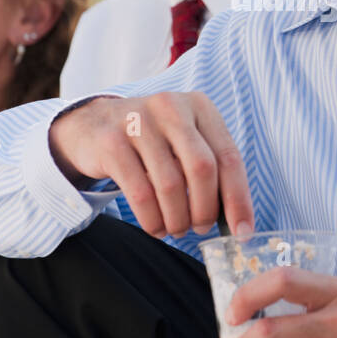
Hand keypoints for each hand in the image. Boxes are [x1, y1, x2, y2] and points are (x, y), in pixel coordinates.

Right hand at [48, 92, 252, 238]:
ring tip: (176, 229)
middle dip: (205, 209)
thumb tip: (237, 221)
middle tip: (200, 228)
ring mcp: (138, 122)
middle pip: (202, 168)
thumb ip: (212, 170)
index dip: (238, 198)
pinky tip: (156, 227)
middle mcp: (170, 107)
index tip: (243, 232)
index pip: (229, 156)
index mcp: (199, 106)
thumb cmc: (152, 142)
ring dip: (177, 219)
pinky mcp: (111, 142)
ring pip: (170, 185)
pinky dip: (152, 220)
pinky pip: (140, 193)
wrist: (93, 125)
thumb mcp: (184, 142)